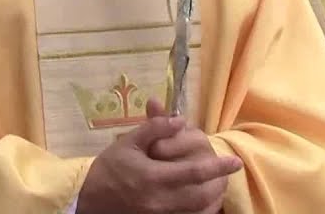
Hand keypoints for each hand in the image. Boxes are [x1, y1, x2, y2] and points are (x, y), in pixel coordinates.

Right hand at [77, 100, 241, 213]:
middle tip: (227, 172)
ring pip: (198, 210)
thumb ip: (154, 128)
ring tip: (219, 184)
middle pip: (202, 196)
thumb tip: (180, 120)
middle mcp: (161, 201)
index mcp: (153, 177)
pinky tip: (205, 201)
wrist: (89, 199)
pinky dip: (201, 211)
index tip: (235, 161)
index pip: (195, 172)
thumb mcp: (128, 142)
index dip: (218, 166)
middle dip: (219, 184)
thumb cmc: (109, 168)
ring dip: (213, 198)